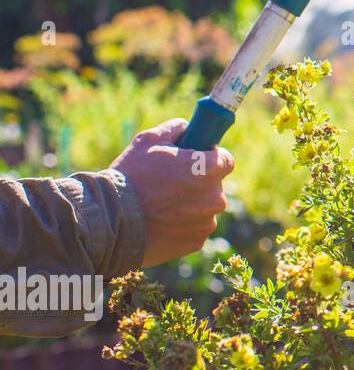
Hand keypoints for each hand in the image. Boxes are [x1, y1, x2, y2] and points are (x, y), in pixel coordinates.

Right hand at [110, 118, 234, 267]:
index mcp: (209, 169)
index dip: (210, 158)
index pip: (226, 160)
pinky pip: (194, 228)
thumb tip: (186, 127)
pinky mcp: (196, 242)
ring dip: (189, 206)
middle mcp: (215, 197)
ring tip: (159, 205)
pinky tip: (159, 222)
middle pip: (214, 186)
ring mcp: (207, 221)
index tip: (196, 160)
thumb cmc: (130, 177)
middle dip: (197, 183)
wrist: (110, 222)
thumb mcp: (148, 140)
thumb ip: (174, 129)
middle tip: (169, 184)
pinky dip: (182, 225)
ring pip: (204, 209)